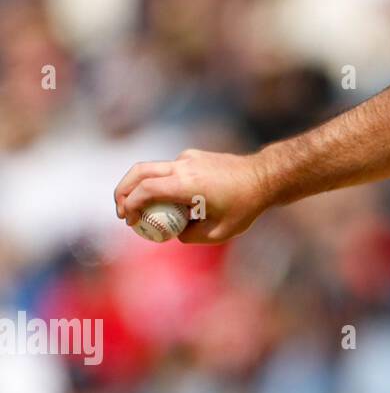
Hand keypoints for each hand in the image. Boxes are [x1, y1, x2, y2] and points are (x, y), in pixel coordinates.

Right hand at [114, 149, 272, 243]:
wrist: (265, 176)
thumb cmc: (245, 206)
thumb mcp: (219, 232)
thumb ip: (190, 236)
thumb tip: (173, 234)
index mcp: (187, 184)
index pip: (145, 190)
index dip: (130, 205)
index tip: (128, 221)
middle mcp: (184, 166)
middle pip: (139, 172)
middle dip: (123, 191)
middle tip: (121, 212)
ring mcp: (188, 158)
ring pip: (152, 168)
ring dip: (139, 186)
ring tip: (140, 208)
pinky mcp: (193, 156)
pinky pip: (169, 169)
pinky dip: (159, 182)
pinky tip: (170, 201)